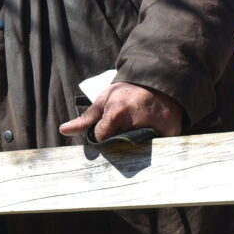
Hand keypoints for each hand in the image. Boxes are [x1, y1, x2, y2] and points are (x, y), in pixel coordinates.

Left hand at [59, 82, 183, 140]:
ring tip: (137, 132)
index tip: (106, 133)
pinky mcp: (170, 133)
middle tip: (122, 133)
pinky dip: (153, 145)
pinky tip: (152, 134)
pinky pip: (157, 148)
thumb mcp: (104, 100)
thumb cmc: (128, 93)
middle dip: (117, 146)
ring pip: (139, 151)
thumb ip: (86, 119)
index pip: (102, 140)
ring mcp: (156, 128)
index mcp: (117, 112)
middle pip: (120, 149)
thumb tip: (63, 130)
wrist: (159, 82)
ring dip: (135, 147)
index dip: (102, 139)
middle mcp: (137, 122)